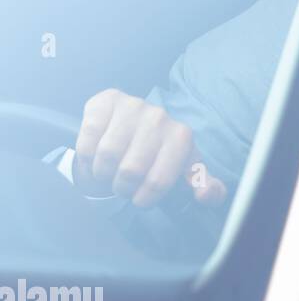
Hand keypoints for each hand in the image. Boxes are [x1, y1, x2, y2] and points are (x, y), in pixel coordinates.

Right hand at [72, 89, 227, 207]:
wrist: (137, 129)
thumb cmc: (164, 157)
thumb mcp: (188, 174)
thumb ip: (208, 189)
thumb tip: (204, 195)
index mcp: (182, 137)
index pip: (159, 182)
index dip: (144, 198)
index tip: (141, 198)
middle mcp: (159, 117)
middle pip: (130, 171)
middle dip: (122, 188)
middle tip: (123, 186)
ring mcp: (132, 106)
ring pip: (107, 156)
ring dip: (103, 174)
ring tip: (109, 172)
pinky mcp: (105, 102)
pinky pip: (88, 140)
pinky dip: (87, 157)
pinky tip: (96, 156)